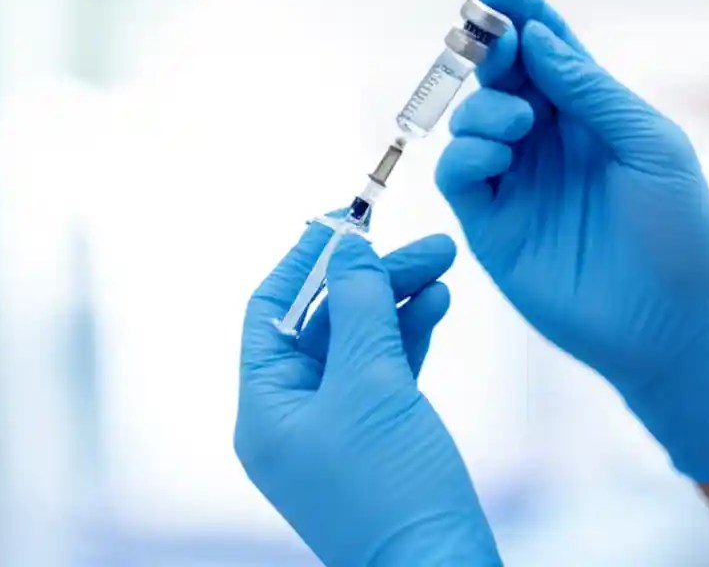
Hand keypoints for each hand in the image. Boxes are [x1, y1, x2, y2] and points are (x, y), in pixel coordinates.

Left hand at [236, 228, 500, 565]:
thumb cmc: (394, 488)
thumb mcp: (372, 385)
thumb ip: (360, 309)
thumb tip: (347, 249)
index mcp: (264, 410)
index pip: (269, 313)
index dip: (304, 263)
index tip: (343, 221)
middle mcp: (290, 420)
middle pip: (323, 324)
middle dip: (373, 280)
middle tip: (429, 245)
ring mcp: (334, 433)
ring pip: (360, 346)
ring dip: (398, 303)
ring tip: (444, 264)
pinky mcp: (376, 444)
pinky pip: (384, 375)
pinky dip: (409, 339)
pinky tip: (438, 306)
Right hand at [435, 0, 708, 481]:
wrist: (672, 326)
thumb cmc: (681, 233)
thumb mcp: (648, 145)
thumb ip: (590, 92)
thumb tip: (539, 38)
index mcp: (591, 117)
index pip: (549, 52)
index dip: (522, 12)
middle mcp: (547, 144)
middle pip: (502, 77)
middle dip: (489, 47)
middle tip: (489, 32)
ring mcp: (516, 185)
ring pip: (471, 121)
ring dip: (485, 105)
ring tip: (519, 119)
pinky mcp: (491, 226)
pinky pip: (457, 175)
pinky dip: (465, 153)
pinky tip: (496, 152)